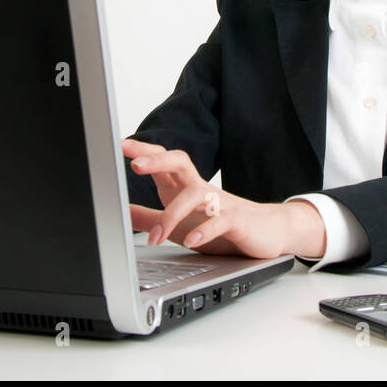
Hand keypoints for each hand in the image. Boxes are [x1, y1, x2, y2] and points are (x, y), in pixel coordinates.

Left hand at [123, 138, 321, 259]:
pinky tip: (191, 240)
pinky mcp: (237, 221)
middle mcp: (202, 189)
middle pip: (180, 161)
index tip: (122, 146)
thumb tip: (118, 210)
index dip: (144, 151)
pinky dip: (204, 231)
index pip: (164, 161)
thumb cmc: (221, 226)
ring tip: (156, 236)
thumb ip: (148, 217)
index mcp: (186, 187)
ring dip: (172, 215)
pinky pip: (220, 221)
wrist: (269, 231)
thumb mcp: (177, 224)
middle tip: (135, 165)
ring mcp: (220, 203)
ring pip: (196, 195)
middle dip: (157, 160)